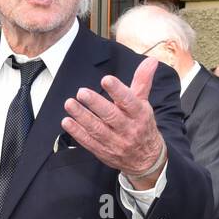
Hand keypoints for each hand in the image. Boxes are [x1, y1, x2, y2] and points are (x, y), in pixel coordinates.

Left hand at [61, 57, 165, 185]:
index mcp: (139, 114)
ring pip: (98, 130)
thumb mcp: (144, 103)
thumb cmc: (142, 125)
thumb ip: (143, 81)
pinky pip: (89, 142)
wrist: (146, 159)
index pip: (129, 101)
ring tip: (70, 104)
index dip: (118, 91)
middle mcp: (128, 129)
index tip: (106, 80)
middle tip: (82, 92)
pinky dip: (77, 133)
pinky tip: (67, 122)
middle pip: (111, 116)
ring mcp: (115, 142)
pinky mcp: (104, 151)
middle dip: (95, 104)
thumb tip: (151, 60)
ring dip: (82, 117)